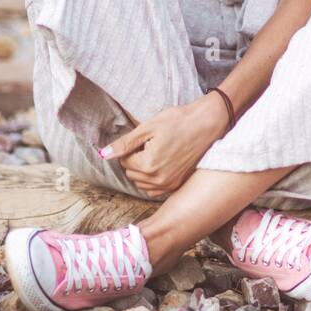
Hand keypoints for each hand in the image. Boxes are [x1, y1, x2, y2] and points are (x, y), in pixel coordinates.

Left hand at [98, 93, 229, 197]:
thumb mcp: (148, 128)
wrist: (206, 124)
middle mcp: (158, 179)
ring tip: (157, 152)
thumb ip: (124, 143)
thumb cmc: (178, 121)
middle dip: (135, 159)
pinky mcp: (177, 184)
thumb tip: (103, 154)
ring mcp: (169, 184)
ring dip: (143, 171)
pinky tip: (162, 164)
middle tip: (151, 144)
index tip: (145, 138)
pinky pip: (155, 189)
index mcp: (148, 165)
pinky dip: (152, 179)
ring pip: (141, 183)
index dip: (131, 148)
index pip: (124, 161)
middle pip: (131, 173)